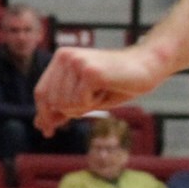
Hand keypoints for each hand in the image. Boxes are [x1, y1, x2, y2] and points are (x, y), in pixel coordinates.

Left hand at [34, 45, 169, 134]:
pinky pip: (81, 103)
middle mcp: (64, 57)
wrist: (148, 66)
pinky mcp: (90, 72)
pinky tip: (107, 89)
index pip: (41, 92)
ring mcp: (76, 63)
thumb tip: (40, 125)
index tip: (46, 131)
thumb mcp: (86, 97)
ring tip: (103, 90)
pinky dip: (95, 103)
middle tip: (97, 96)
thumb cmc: (118, 83)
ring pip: (66, 105)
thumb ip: (63, 107)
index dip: (43, 114)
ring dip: (87, 106)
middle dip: (73, 111)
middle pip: (53, 102)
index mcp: (60, 58)